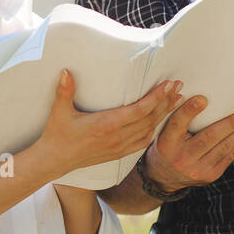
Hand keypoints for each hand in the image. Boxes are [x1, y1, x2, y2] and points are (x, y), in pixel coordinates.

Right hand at [32, 70, 181, 178]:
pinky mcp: (117, 153)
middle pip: (149, 118)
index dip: (156, 97)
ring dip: (163, 114)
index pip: (138, 110)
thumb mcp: (59, 112)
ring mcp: (118, 147)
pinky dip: (153, 130)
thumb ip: (65, 91)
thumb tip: (65, 71)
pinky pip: (142, 142)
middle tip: (179, 86)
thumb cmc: (57, 135)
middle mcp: (116, 137)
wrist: (54, 161)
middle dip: (166, 101)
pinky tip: (159, 121)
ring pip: (148, 130)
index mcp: (105, 125)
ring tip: (176, 100)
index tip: (167, 84)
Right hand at [143, 98, 233, 193]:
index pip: (177, 124)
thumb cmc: (167, 145)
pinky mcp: (211, 175)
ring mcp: (197, 169)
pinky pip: (229, 156)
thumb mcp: (163, 131)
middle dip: (232, 123)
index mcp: (166, 143)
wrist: (164, 177)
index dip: (189, 111)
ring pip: (224, 148)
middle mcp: (181, 158)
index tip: (203, 99)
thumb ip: (176, 115)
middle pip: (209, 137)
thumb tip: (199, 96)